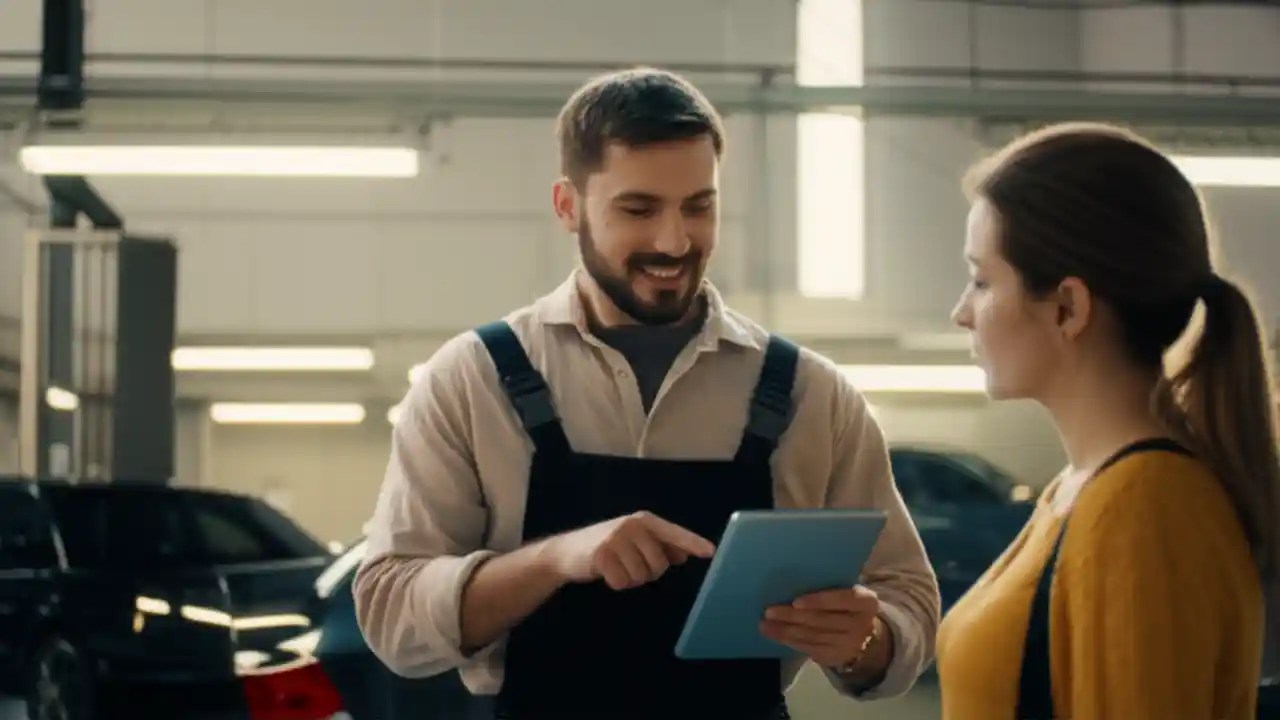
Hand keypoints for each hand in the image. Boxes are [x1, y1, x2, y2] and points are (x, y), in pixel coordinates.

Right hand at [546, 511, 715, 590]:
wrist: (566, 552)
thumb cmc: (607, 546)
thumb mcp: (634, 541)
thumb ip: (658, 546)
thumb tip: (683, 555)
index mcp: (644, 521)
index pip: (673, 533)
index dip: (692, 543)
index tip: (711, 552)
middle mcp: (632, 526)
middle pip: (659, 564)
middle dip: (647, 572)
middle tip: (629, 564)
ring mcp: (616, 539)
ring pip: (641, 576)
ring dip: (630, 579)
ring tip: (616, 567)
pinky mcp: (601, 555)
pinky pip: (622, 582)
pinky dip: (616, 583)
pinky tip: (605, 573)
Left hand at [760, 585, 880, 668]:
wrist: (867, 634)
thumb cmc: (848, 603)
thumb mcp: (848, 591)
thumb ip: (830, 586)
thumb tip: (791, 580)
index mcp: (866, 602)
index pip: (842, 599)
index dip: (819, 601)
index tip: (796, 602)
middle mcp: (861, 625)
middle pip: (822, 621)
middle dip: (793, 617)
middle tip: (769, 612)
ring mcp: (850, 645)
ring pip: (813, 637)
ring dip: (786, 631)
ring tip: (765, 625)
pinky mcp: (837, 658)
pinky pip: (810, 649)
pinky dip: (791, 642)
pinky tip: (777, 635)